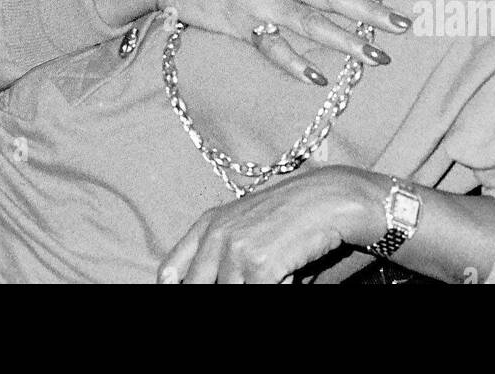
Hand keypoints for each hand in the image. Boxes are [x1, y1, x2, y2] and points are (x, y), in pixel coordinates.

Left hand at [158, 166, 382, 282]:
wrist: (324, 199)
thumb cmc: (286, 215)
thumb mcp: (241, 223)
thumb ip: (214, 250)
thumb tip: (184, 280)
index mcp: (207, 225)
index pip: (169, 272)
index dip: (175, 287)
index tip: (182, 290)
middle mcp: (215, 237)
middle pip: (196, 287)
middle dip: (221, 289)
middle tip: (249, 279)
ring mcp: (236, 252)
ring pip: (230, 293)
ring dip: (253, 286)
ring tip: (273, 273)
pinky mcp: (259, 267)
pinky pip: (258, 295)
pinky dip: (276, 288)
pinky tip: (286, 277)